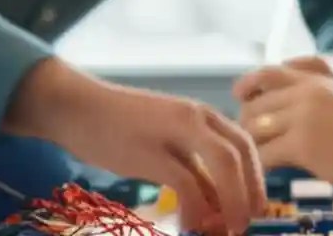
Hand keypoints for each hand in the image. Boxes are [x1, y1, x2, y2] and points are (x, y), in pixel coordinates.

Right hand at [5, 59, 264, 234]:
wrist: (76, 108)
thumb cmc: (117, 128)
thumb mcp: (163, 144)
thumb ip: (190, 166)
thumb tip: (213, 201)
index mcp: (201, 115)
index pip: (243, 143)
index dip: (256, 176)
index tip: (257, 205)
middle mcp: (196, 118)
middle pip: (241, 153)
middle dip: (251, 190)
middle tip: (251, 221)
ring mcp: (175, 132)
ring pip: (223, 166)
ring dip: (232, 201)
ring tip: (229, 228)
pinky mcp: (151, 152)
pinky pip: (187, 184)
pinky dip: (196, 208)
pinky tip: (191, 225)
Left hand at [233, 62, 332, 184]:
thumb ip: (306, 98)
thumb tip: (266, 109)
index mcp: (313, 82)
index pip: (268, 73)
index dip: (248, 83)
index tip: (239, 95)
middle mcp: (306, 94)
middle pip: (256, 105)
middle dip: (248, 123)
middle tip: (252, 140)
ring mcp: (303, 118)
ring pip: (255, 129)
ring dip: (253, 145)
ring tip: (262, 156)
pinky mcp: (301, 144)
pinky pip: (265, 154)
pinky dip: (262, 164)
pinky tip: (270, 170)